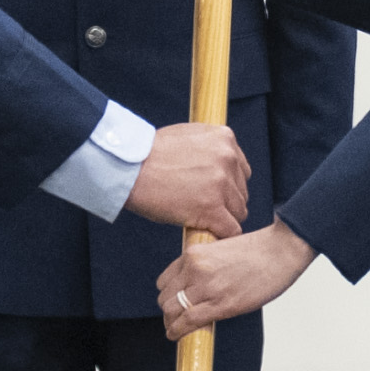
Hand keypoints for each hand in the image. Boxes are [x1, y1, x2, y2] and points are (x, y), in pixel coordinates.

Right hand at [127, 122, 249, 237]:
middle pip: (241, 192)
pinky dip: (220, 234)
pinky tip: (206, 232)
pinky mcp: (212, 208)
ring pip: (238, 212)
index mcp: (225, 138)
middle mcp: (228, 158)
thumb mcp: (187, 136)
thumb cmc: (148, 153)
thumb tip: (221, 164)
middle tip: (201, 207)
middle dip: (225, 202)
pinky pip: (231, 229)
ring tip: (199, 218)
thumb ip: (210, 148)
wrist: (128, 167)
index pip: (241, 171)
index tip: (211, 193)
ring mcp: (221, 184)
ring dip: (221, 218)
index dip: (227, 185)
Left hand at [159, 220, 316, 335]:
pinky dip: (177, 331)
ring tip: (176, 328)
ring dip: (172, 322)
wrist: (281, 250)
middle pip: (165, 297)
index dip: (168, 294)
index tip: (174, 302)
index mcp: (194, 254)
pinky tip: (175, 335)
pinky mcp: (221, 304)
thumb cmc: (259, 250)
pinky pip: (188, 321)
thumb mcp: (220, 250)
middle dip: (169, 310)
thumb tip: (196, 287)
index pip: (164, 280)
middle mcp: (195, 269)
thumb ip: (204, 266)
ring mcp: (207, 287)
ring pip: (172, 310)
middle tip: (177, 318)